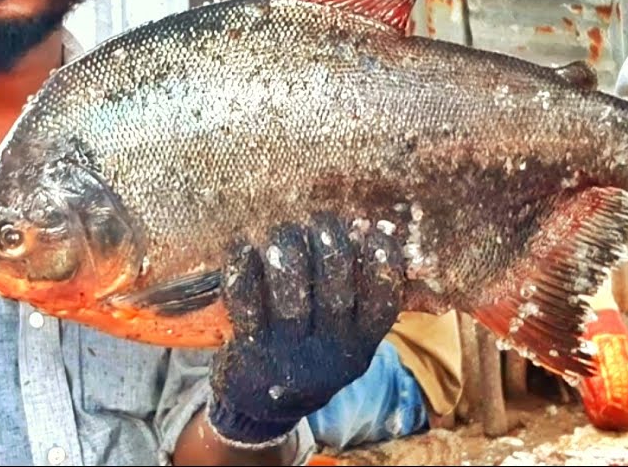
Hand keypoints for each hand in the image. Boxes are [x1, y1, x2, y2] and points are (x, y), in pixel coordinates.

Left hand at [205, 213, 404, 448]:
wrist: (263, 406)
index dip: (383, 267)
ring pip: (292, 302)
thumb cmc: (312, 351)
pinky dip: (244, 273)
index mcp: (359, 345)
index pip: (381, 307)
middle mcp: (328, 352)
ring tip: (287, 231)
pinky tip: (245, 247)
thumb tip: (370, 230)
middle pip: (336, 296)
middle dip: (331, 248)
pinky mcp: (250, 349)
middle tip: (321, 220)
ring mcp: (288, 353)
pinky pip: (247, 307)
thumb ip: (360, 295)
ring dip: (291, 257)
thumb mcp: (347, 339)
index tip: (376, 231)